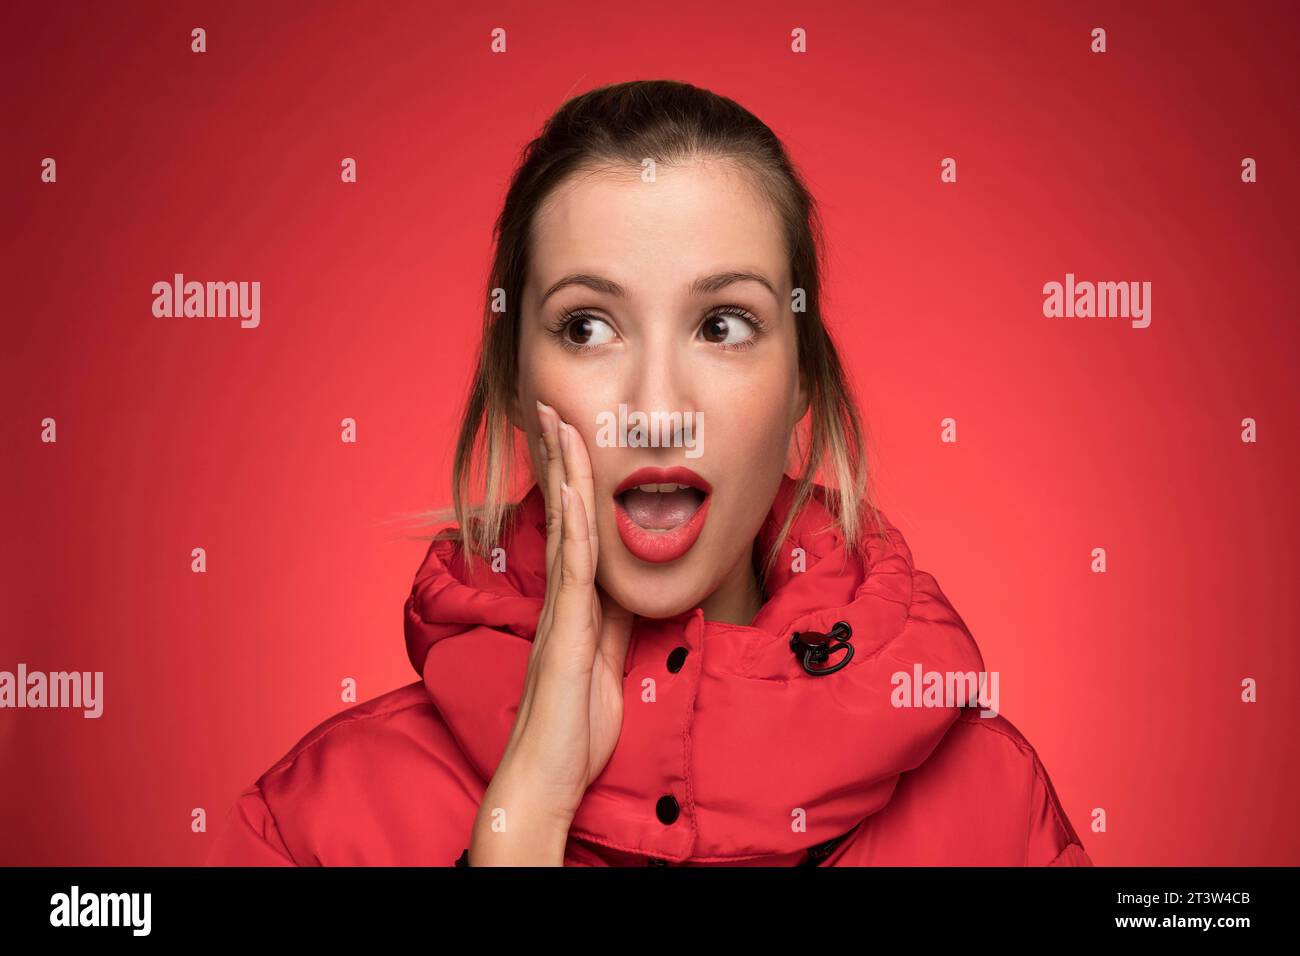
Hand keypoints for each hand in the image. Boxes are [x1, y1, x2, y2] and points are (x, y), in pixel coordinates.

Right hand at [467, 400, 633, 864]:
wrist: (546, 776)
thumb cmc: (574, 727)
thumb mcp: (607, 663)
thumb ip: (614, 622)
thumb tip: (630, 587)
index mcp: (574, 604)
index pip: (576, 528)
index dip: (573, 481)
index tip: (572, 437)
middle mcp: (561, 599)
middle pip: (563, 516)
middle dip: (559, 460)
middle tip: (551, 407)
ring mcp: (560, 613)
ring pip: (565, 530)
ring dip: (563, 475)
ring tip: (559, 425)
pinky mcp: (565, 634)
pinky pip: (572, 572)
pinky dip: (573, 528)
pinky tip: (574, 491)